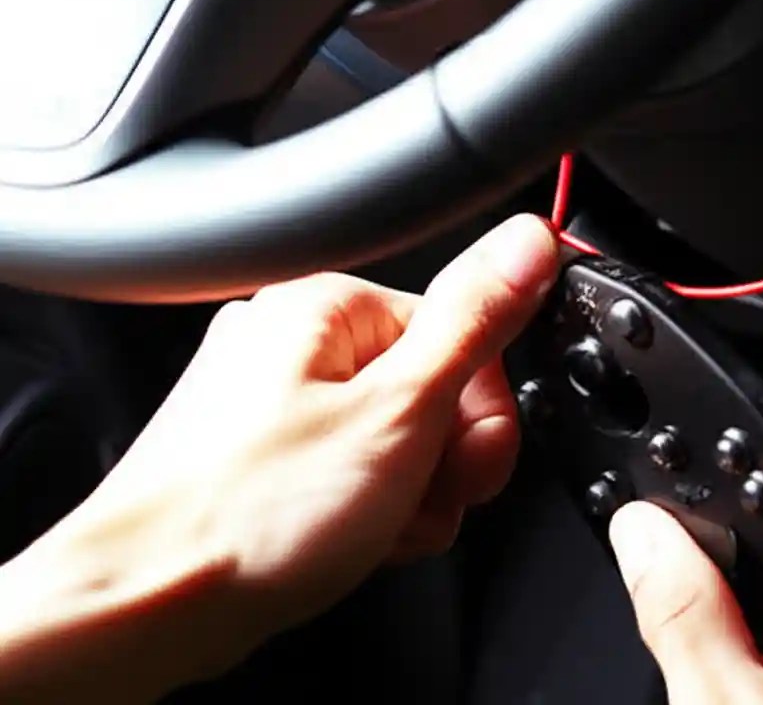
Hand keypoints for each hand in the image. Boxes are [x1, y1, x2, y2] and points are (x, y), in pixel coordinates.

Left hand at [0, 214, 559, 702]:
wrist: (151, 604)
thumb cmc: (252, 513)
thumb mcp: (399, 410)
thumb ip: (474, 320)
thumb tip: (528, 242)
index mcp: (328, 309)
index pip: (464, 336)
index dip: (481, 412)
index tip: (465, 461)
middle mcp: (295, 345)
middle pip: (434, 391)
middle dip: (443, 460)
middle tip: (417, 497)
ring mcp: (275, 405)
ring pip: (400, 442)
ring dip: (411, 495)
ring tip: (375, 526)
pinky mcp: (268, 459)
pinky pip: (355, 473)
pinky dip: (370, 510)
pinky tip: (352, 537)